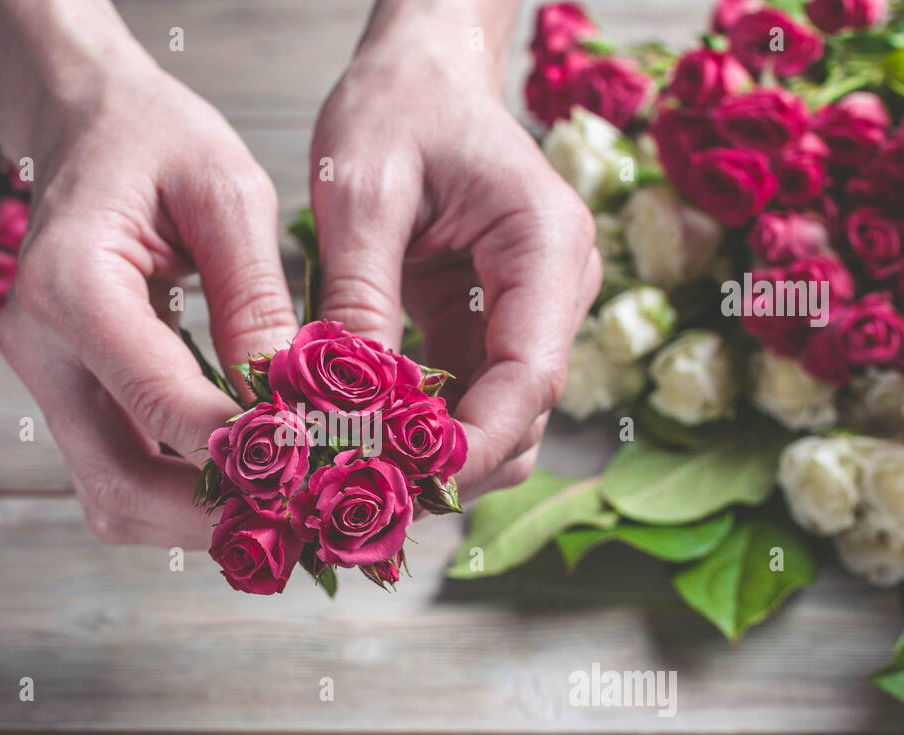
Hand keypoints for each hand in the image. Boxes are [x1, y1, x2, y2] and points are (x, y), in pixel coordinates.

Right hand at [0, 4, 299, 548]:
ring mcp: (46, 381)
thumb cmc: (156, 139)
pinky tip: (248, 486)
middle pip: (121, 483)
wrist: (84, 126)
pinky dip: (182, 497)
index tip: (323, 467)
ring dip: (199, 522)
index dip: (242, 450)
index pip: (159, 401)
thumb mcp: (227, 192)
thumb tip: (293, 403)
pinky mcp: (67, 396)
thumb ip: (257, 297)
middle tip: (309, 524)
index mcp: (70, 285)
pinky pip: (120, 475)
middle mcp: (41, 348)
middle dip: (218, 517)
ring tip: (288, 516)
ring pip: (114, 499)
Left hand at [310, 1, 601, 498]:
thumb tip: (348, 406)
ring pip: (502, 417)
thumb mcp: (359, 191)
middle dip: (455, 463)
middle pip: (525, 412)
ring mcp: (530, 309)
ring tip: (361, 474)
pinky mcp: (492, 321)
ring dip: (440, 454)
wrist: (418, 71)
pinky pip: (469, 394)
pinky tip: (368, 440)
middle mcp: (556, 286)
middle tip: (368, 493)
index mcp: (545, 245)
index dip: (476, 444)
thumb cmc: (394, 107)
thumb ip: (359, 295)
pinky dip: (424, 426)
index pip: (531, 375)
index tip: (410, 485)